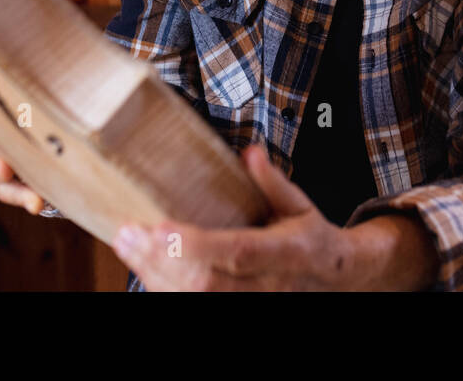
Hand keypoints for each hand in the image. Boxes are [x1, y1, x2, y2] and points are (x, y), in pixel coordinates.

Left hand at [109, 145, 362, 290]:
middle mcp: (267, 287)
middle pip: (205, 284)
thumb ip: (273, 181)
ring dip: (154, 274)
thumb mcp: (301, 206)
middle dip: (160, 260)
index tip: (158, 227)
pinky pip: (192, 307)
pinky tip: (144, 266)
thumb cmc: (310, 241)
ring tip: (126, 245)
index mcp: (286, 254)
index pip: (237, 253)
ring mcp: (251, 306)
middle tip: (127, 232)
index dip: (195, 245)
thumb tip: (250, 151)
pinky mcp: (235, 311)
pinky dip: (163, 288)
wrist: (336, 283)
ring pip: (194, 300)